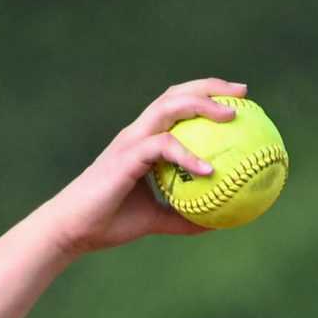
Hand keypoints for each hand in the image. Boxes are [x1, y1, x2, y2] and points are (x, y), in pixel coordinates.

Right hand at [41, 80, 247, 256]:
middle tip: (243, 92)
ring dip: (202, 105)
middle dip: (209, 87)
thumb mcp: (157, 220)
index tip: (238, 99)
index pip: (176, 105)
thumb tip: (219, 222)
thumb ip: (185, 217)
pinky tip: (210, 169)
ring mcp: (130, 142)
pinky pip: (163, 147)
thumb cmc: (110, 223)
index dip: (205, 95)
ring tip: (231, 116)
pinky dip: (187, 155)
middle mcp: (137, 133)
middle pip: (175, 94)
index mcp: (144, 141)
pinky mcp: (125, 157)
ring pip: (168, 108)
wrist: (74, 231)